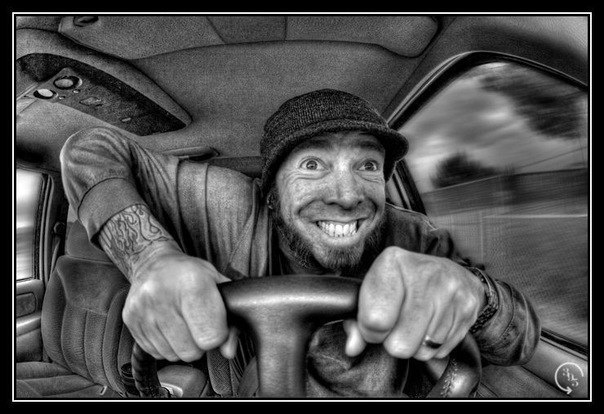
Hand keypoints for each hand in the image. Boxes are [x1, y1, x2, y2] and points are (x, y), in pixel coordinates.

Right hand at [122, 248, 238, 361]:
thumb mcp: (218, 286)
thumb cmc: (191, 274)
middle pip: (191, 352)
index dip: (218, 335)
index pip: (211, 337)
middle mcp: (163, 296)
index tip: (215, 324)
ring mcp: (143, 309)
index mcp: (192, 283)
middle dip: (199, 343)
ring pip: (173, 355)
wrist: (153, 263)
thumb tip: (228, 351)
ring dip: (181, 345)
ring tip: (181, 321)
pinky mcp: (130, 319)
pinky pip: (155, 353)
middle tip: (197, 323)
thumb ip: (231, 320)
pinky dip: (165, 344)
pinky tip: (167, 324)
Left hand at [344, 246, 485, 360]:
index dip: (370, 332)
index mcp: (393, 262)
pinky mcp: (467, 309)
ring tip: (415, 324)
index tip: (375, 326)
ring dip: (414, 345)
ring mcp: (449, 292)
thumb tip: (352, 347)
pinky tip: (431, 326)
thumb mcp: (377, 290)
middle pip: (399, 343)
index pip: (375, 320)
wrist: (452, 273)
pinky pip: (441, 350)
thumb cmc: (405, 283)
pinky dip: (432, 347)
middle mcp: (425, 274)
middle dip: (393, 342)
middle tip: (397, 326)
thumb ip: (358, 321)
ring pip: (422, 351)